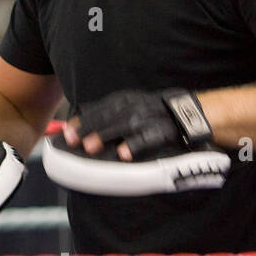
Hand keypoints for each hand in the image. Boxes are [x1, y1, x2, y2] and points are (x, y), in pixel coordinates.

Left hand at [62, 88, 211, 160]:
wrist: (189, 113)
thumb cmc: (153, 113)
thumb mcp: (131, 106)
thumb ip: (108, 115)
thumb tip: (80, 126)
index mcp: (125, 100)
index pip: (99, 108)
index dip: (82, 119)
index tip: (66, 130)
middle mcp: (135, 106)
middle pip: (108, 116)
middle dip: (89, 127)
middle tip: (72, 139)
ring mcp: (149, 118)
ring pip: (124, 126)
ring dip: (106, 135)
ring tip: (90, 146)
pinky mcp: (162, 131)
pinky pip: (147, 139)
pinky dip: (134, 145)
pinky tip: (123, 154)